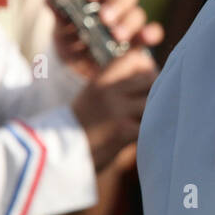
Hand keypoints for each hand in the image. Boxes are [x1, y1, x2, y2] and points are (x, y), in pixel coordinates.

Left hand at [54, 0, 163, 77]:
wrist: (78, 67)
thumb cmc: (71, 40)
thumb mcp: (61, 28)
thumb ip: (59, 15)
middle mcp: (117, 5)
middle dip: (117, 5)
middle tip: (105, 18)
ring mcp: (130, 23)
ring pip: (138, 14)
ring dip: (128, 23)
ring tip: (117, 36)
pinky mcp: (138, 41)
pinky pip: (152, 33)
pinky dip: (151, 33)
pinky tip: (147, 37)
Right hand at [70, 51, 156, 170]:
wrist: (59, 157)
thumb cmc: (83, 126)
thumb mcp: (95, 95)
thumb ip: (120, 84)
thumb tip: (155, 72)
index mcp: (100, 80)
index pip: (134, 58)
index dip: (146, 67)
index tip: (146, 80)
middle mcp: (108, 91)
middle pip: (150, 78)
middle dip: (156, 89)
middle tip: (150, 103)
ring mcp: (116, 111)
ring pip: (154, 101)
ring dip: (155, 111)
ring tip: (144, 121)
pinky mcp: (123, 132)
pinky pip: (150, 124)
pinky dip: (151, 130)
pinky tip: (143, 136)